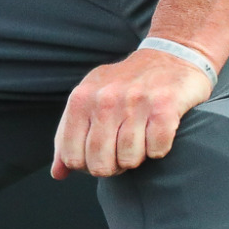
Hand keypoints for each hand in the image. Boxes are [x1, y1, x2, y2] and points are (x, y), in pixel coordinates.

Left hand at [52, 47, 215, 178]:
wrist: (171, 55)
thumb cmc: (124, 86)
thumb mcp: (88, 101)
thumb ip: (68, 136)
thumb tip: (58, 173)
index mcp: (80, 99)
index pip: (71, 157)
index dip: (86, 166)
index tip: (99, 156)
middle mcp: (105, 99)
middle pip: (99, 163)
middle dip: (112, 167)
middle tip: (121, 154)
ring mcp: (135, 101)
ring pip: (129, 160)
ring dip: (136, 158)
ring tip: (139, 141)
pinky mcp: (165, 105)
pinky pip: (157, 150)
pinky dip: (158, 150)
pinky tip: (157, 134)